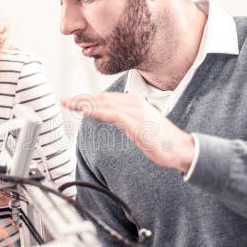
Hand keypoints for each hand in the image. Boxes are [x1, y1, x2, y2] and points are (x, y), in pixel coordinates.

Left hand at [62, 92, 194, 172]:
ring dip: (85, 103)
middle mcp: (134, 103)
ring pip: (104, 104)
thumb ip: (125, 120)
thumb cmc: (161, 140)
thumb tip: (112, 118)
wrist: (181, 148)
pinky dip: (97, 111)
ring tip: (70, 104)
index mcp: (134, 102)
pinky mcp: (137, 122)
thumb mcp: (138, 127)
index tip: (73, 101)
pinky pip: (113, 114)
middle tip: (65, 101)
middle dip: (82, 99)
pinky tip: (86, 111)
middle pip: (102, 98)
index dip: (88, 99)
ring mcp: (136, 111)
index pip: (106, 98)